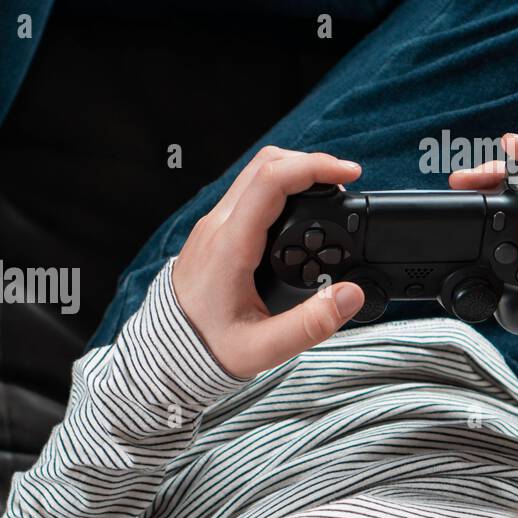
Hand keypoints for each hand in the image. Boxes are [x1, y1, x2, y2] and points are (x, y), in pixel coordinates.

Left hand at [172, 146, 365, 377]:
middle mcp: (217, 227)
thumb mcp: (263, 348)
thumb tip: (351, 295)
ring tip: (329, 194)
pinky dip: (279, 190)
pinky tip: (300, 213)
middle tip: (345, 182)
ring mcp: (212, 227)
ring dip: (294, 173)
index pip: (271, 181)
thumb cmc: (207, 349)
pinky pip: (247, 194)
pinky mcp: (213, 233)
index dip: (315, 167)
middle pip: (264, 165)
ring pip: (254, 175)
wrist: (166, 354)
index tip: (349, 173)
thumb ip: (310, 324)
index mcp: (229, 246)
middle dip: (311, 163)